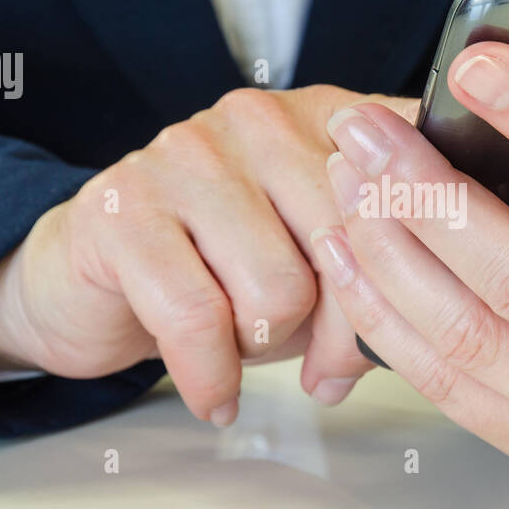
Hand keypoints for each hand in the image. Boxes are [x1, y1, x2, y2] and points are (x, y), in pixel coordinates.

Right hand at [0, 85, 416, 424]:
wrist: (87, 276)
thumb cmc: (223, 273)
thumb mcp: (321, 265)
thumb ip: (385, 273)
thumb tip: (418, 337)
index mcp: (329, 117)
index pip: (410, 190)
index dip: (421, 277)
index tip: (408, 330)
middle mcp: (261, 118)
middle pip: (353, 244)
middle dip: (345, 332)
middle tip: (326, 370)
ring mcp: (187, 153)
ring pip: (280, 289)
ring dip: (267, 348)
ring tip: (245, 344)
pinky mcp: (123, 206)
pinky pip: (197, 319)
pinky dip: (212, 377)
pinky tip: (214, 391)